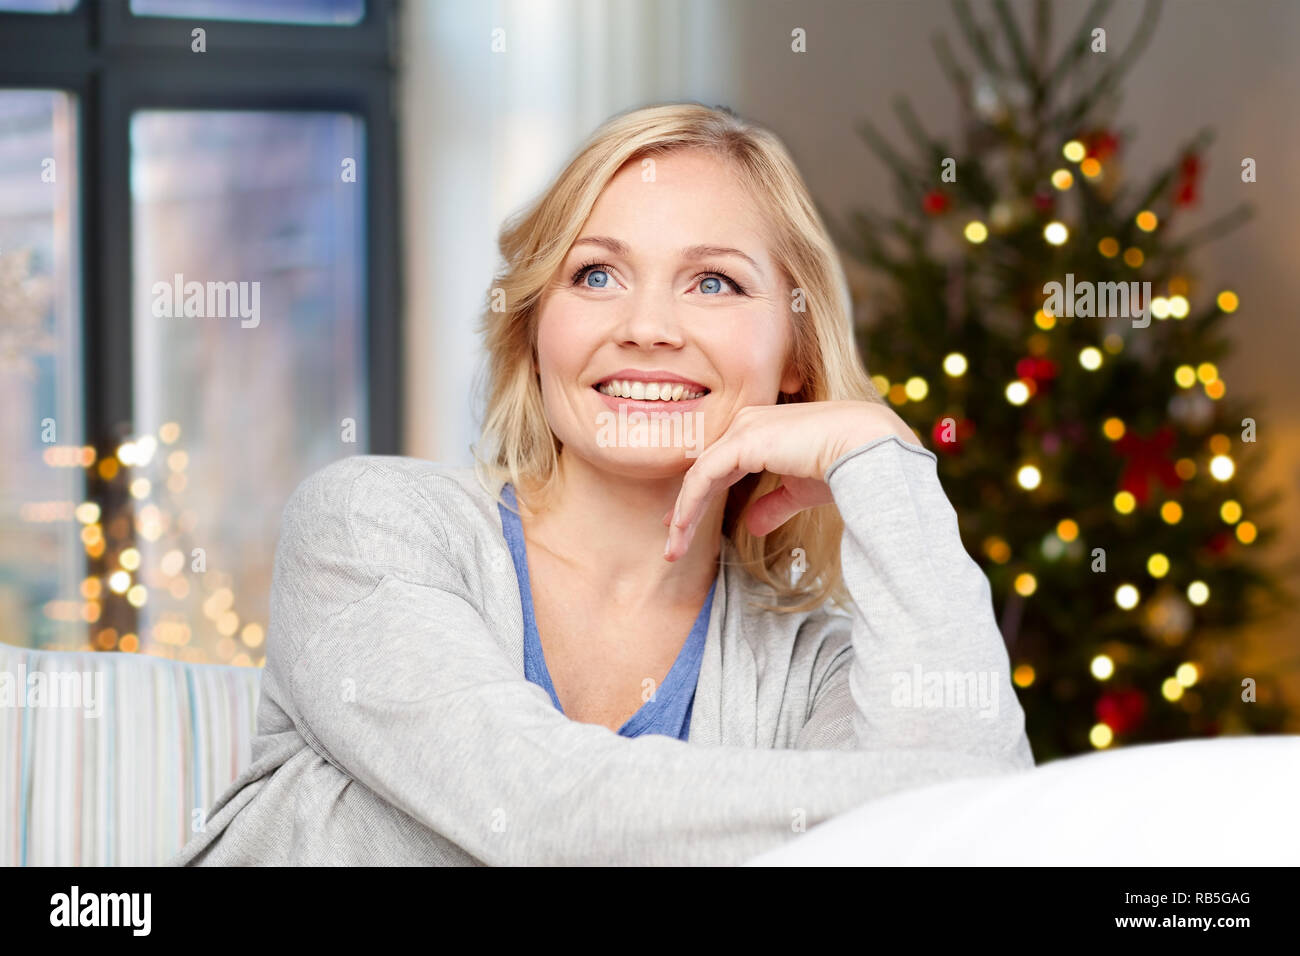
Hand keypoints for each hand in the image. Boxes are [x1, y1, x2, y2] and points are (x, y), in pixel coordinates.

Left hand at [662, 400, 918, 560]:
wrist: (866, 448)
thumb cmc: (843, 466)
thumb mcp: (801, 491)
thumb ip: (774, 504)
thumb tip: (753, 527)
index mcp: (761, 429)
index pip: (720, 464)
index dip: (700, 496)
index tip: (683, 525)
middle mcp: (747, 423)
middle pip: (704, 470)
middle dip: (685, 507)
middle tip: (671, 541)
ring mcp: (742, 429)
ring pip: (699, 475)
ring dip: (683, 514)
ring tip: (674, 547)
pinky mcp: (741, 442)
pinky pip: (703, 477)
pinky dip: (690, 505)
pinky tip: (682, 528)